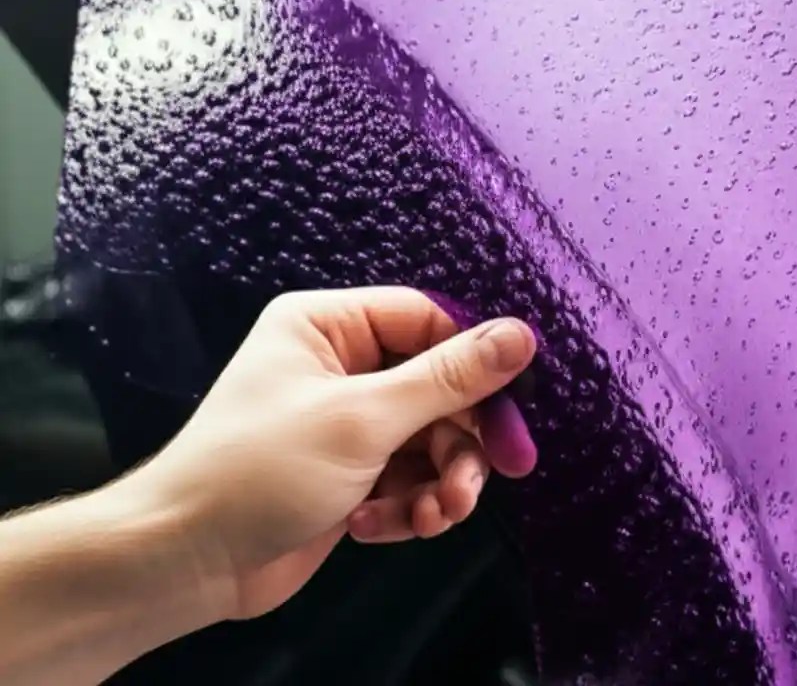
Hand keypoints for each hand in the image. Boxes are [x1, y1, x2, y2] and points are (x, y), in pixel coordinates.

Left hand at [130, 286, 536, 620]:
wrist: (186, 562)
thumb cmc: (261, 470)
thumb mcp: (363, 419)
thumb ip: (449, 379)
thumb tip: (522, 334)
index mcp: (328, 326)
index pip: (428, 322)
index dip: (475, 364)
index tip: (513, 411)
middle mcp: (339, 366)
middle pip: (437, 390)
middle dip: (458, 444)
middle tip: (476, 485)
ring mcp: (345, 423)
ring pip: (429, 442)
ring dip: (439, 483)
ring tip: (434, 517)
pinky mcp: (349, 474)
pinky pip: (406, 478)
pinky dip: (406, 506)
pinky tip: (381, 527)